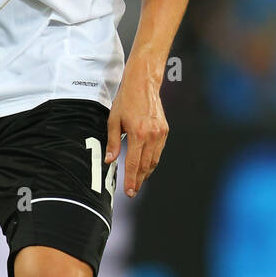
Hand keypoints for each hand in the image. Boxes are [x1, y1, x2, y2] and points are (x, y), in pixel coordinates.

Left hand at [105, 64, 168, 197]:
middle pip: (145, 165)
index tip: (129, 191)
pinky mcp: (165, 130)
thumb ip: (112, 142)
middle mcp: (152, 135)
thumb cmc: (126, 100)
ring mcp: (160, 133)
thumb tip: (110, 160)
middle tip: (133, 191)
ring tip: (138, 181)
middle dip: (139, 180)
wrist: (143, 84)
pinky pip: (158, 151)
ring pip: (154, 160)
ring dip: (146, 172)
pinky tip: (145, 165)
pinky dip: (152, 160)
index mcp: (138, 133)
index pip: (133, 163)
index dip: (131, 179)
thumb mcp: (113, 120)